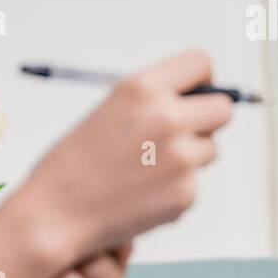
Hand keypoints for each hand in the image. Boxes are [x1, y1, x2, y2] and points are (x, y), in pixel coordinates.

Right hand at [23, 50, 233, 264]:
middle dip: (207, 119)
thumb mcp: (111, 109)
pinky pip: (194, 183)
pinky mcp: (185, 193)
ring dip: (190, 157)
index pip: (202, 63)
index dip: (201, 79)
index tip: (195, 92)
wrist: (54, 214)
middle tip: (184, 132)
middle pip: (223, 108)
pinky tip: (142, 194)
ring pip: (210, 149)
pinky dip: (174, 189)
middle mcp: (167, 118)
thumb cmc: (75, 161)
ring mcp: (181, 158)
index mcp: (143, 88)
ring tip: (147, 169)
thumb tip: (200, 99)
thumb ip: (154, 100)